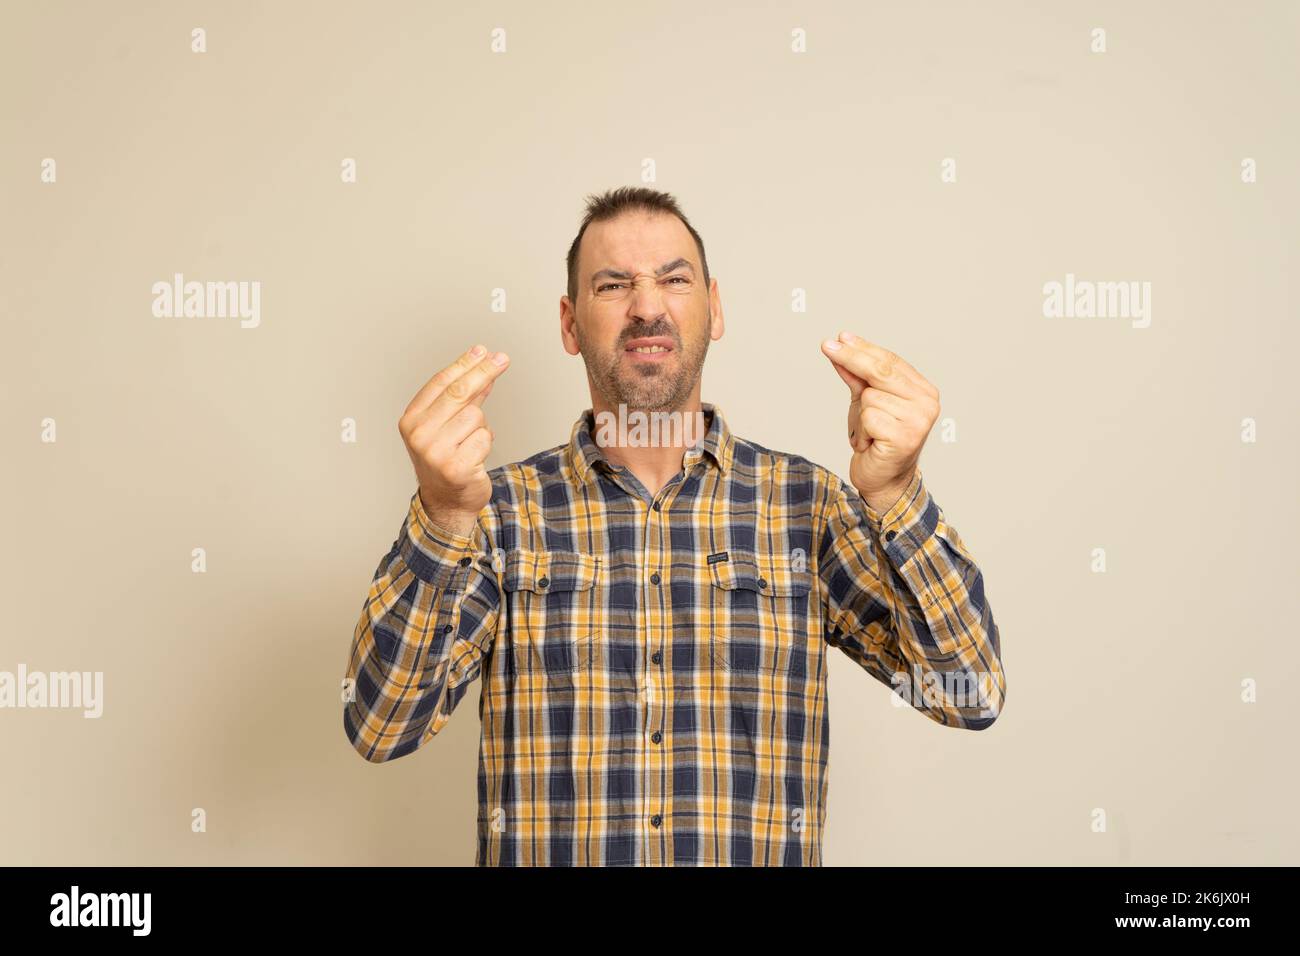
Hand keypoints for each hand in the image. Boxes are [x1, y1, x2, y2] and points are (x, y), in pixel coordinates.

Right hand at [397, 343, 510, 536]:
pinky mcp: (456, 467)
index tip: (483, 350)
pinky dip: (485, 443)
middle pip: (459, 392)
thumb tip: (482, 365)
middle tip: (502, 359)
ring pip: (475, 416)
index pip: (440, 382)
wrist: (447, 502)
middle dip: (484, 372)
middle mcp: (419, 435)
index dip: (464, 363)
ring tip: (469, 443)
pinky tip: (475, 455)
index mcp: (411, 420)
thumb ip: (461, 397)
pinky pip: (484, 438)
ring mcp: (436, 452)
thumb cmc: (446, 459)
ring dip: (480, 426)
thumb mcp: (445, 425)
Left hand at [820, 331, 939, 512]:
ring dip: (860, 416)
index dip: (862, 348)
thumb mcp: (863, 402)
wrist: (883, 480)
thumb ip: (855, 375)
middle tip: (827, 346)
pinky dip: (862, 430)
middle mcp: (927, 403)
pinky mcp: (904, 437)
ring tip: (869, 433)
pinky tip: (871, 443)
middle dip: (851, 358)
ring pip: (869, 396)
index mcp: (923, 390)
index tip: (839, 337)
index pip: (890, 360)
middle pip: (881, 370)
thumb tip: (839, 346)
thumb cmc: (876, 440)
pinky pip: (868, 417)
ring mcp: (918, 420)